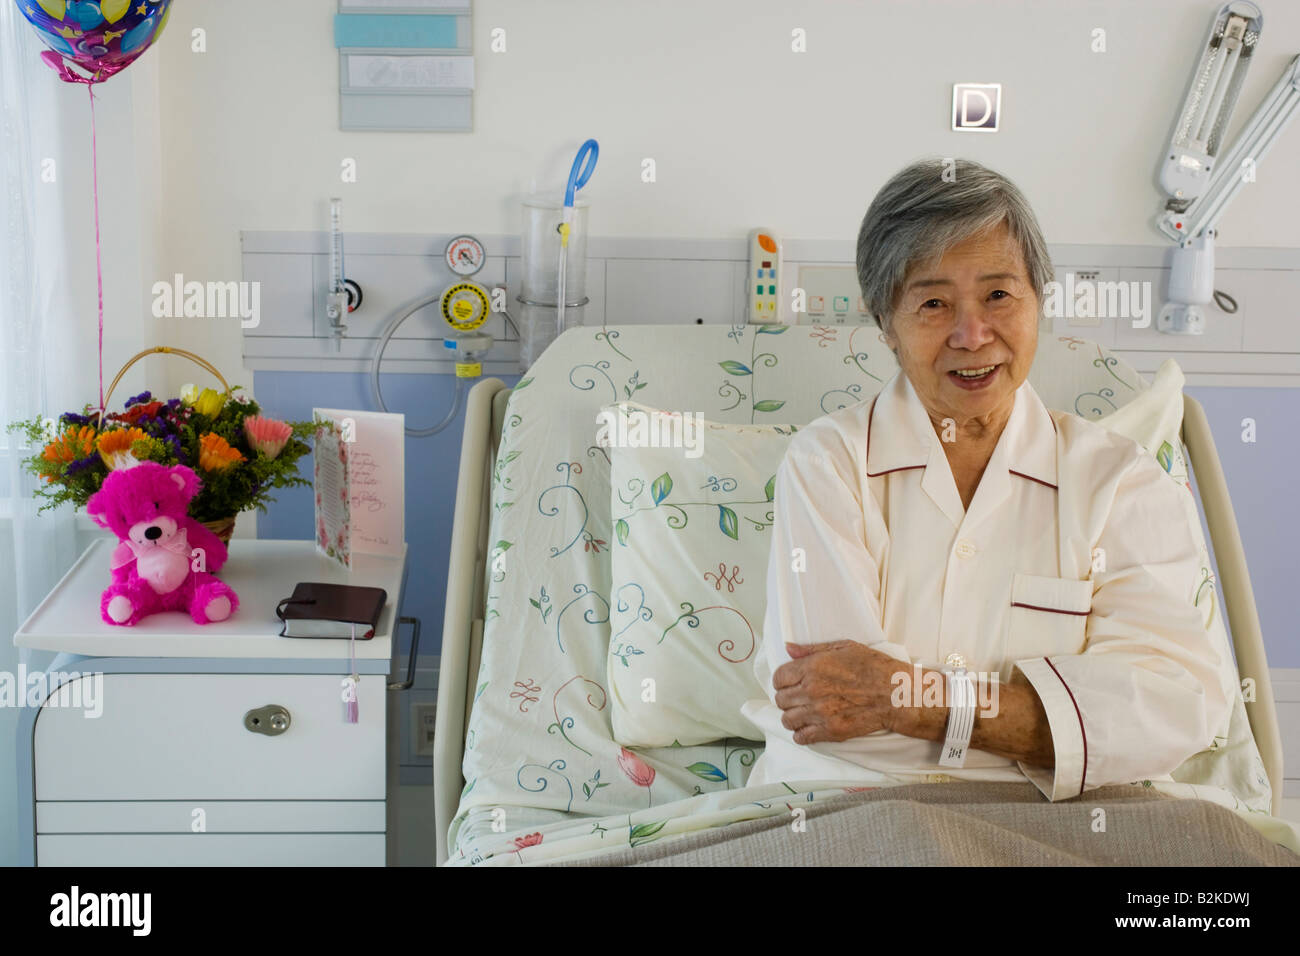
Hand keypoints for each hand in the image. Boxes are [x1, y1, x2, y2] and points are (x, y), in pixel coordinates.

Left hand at [773, 640, 904, 744]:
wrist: (896, 693)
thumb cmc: (874, 666)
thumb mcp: (843, 647)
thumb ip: (811, 649)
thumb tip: (788, 648)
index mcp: (813, 667)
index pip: (779, 678)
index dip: (782, 680)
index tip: (789, 682)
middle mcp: (812, 690)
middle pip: (781, 699)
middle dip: (787, 698)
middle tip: (798, 698)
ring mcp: (820, 713)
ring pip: (788, 720)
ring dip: (792, 716)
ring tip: (803, 713)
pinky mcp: (831, 731)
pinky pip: (802, 737)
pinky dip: (801, 734)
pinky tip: (809, 727)